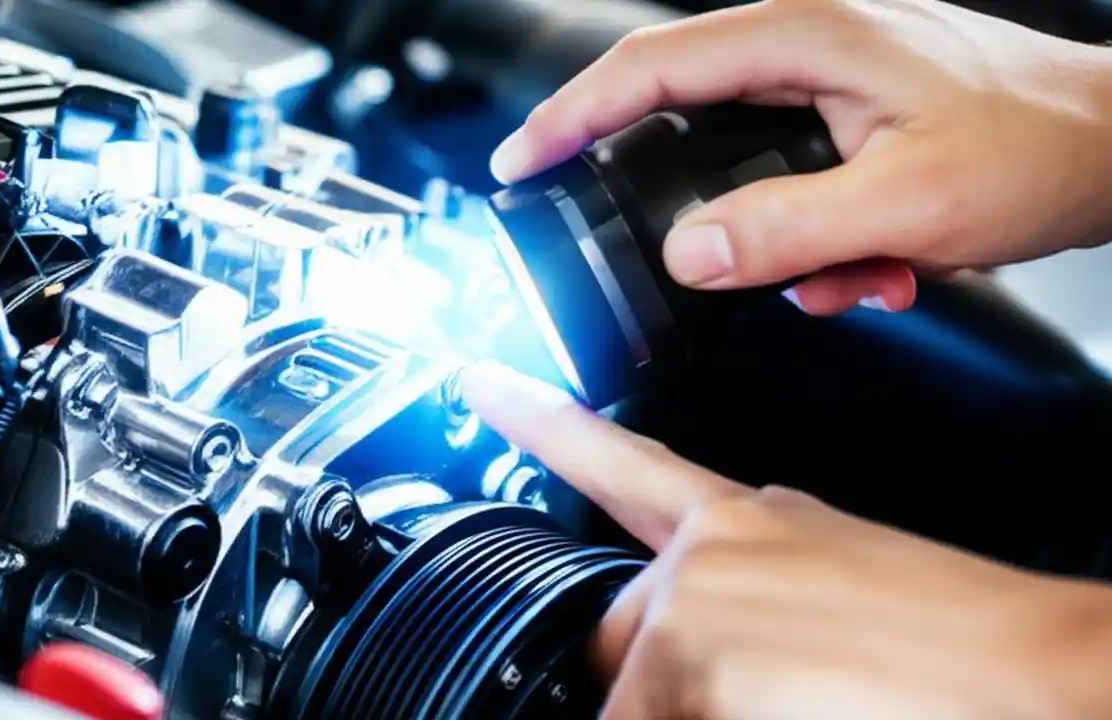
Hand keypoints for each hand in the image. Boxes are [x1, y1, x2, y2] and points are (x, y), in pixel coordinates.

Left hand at [460, 361, 1111, 718]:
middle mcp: (704, 555)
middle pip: (619, 628)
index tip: (482, 383)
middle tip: (754, 692)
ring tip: (797, 705)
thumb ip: (752, 577)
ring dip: (690, 715)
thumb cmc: (958, 643)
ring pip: (634, 697)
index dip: (541, 419)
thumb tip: (705, 611)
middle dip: (655, 675)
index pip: (620, 458)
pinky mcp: (684, 669)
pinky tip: (787, 717)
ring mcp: (687, 610)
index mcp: (744, 522)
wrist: (1046, 678)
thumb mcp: (837, 580)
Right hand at [488, 0, 1111, 314]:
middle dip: (678, 200)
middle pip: (684, 115)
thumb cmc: (1039, 146)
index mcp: (804, 39)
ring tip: (852, 272)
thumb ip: (786, 229)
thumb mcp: (905, 202)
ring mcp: (831, 78)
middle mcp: (809, 45)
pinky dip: (820, 237)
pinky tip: (877, 262)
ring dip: (778, 239)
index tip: (521, 161)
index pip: (649, 68)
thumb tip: (688, 253)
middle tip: (658, 248)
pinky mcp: (852, 115)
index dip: (571, 116)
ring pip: (744, 167)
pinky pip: (794, 180)